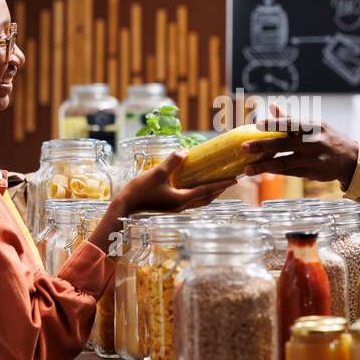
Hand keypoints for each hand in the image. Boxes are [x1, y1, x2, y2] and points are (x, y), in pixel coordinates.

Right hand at [88, 152, 235, 257]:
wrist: (125, 206)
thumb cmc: (140, 190)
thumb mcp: (157, 173)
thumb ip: (172, 162)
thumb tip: (185, 151)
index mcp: (182, 199)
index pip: (207, 191)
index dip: (221, 184)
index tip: (234, 180)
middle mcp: (182, 206)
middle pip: (206, 199)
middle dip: (219, 190)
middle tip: (229, 180)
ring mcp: (176, 207)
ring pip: (199, 201)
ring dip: (210, 193)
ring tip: (217, 183)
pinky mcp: (170, 206)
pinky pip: (190, 200)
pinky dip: (198, 193)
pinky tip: (195, 185)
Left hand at [240, 104, 359, 188]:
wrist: (350, 159)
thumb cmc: (328, 137)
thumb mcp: (315, 125)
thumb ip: (291, 119)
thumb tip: (272, 106)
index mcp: (313, 127)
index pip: (291, 123)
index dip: (274, 124)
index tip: (257, 124)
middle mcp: (312, 143)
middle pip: (283, 144)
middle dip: (261, 146)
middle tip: (243, 147)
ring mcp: (311, 160)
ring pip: (283, 163)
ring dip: (263, 166)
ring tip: (247, 168)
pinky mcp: (310, 173)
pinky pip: (289, 172)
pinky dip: (274, 172)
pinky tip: (261, 172)